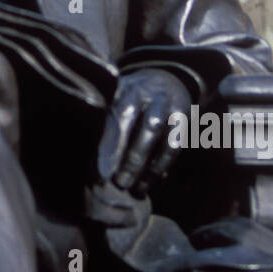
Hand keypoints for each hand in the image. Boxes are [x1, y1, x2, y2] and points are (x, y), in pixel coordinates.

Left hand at [94, 69, 190, 195]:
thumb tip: (89, 160)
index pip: (114, 117)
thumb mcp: (116, 101)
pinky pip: (173, 145)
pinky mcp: (182, 117)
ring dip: (145, 164)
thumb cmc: (131, 101)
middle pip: (133, 121)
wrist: (167, 82)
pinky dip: (162, 165)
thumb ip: (104, 122)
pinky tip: (150, 182)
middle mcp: (146, 92)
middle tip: (117, 183)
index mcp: (123, 88)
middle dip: (126, 156)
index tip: (99, 174)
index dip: (107, 146)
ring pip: (155, 132)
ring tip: (134, 189)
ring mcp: (166, 103)